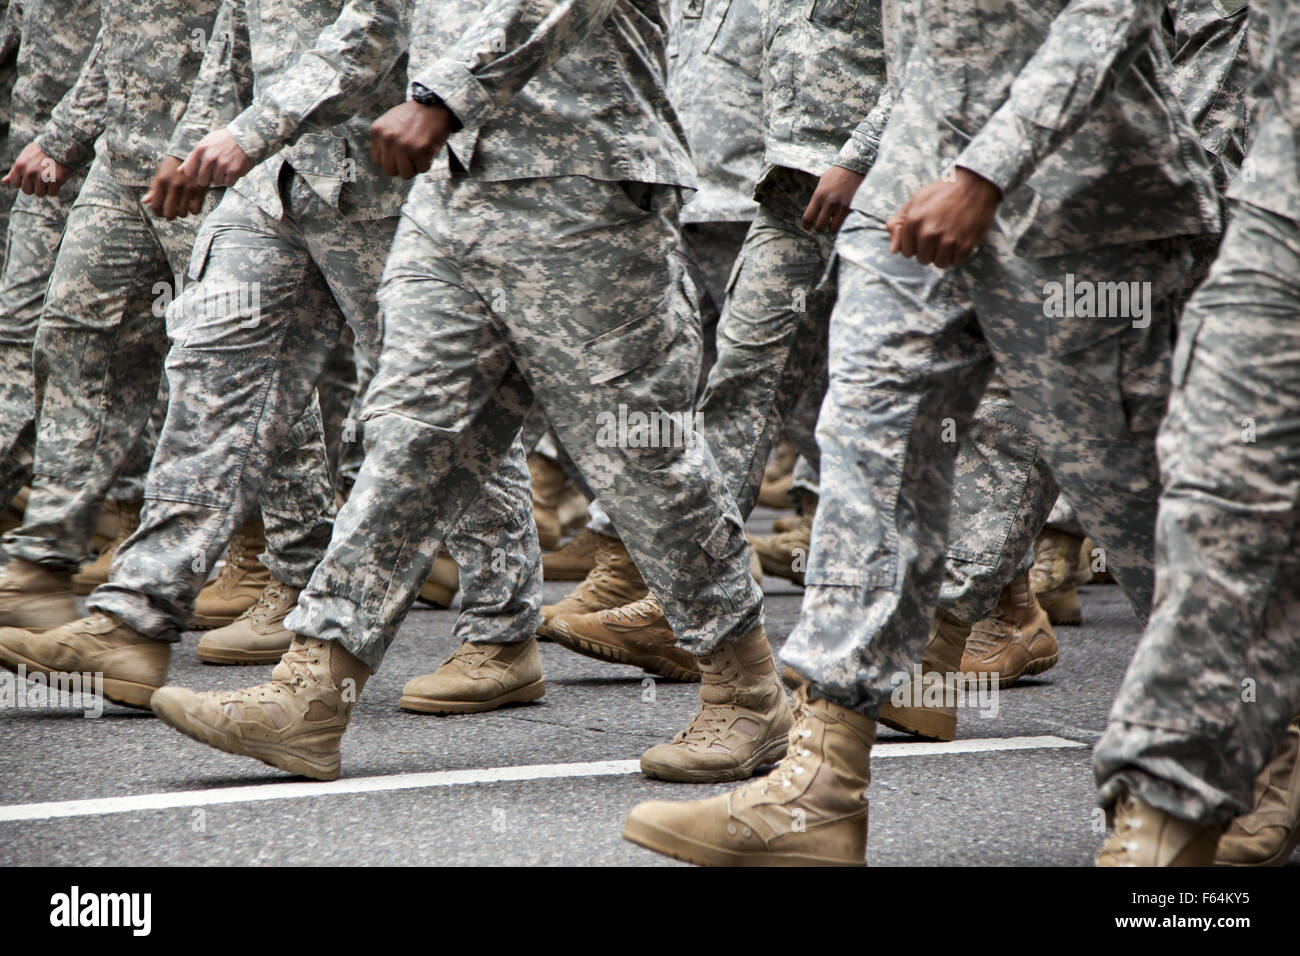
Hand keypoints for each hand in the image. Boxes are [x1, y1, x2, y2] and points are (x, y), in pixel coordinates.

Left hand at [2, 142, 72, 195]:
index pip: (15, 184)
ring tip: (49, 176)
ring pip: (40, 194)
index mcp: (20, 166)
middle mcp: (29, 173)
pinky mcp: (55, 181)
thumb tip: (4, 181)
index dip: (23, 181)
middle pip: (27, 191)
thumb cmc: (41, 151)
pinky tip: (56, 178)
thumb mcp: (25, 157)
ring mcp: (42, 177)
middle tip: (41, 177)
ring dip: (45, 188)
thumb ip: (15, 170)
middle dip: (34, 186)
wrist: (61, 145)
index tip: (30, 176)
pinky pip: (52, 193)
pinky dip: (55, 188)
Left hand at [143, 156, 208, 219]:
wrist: (190, 154)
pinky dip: (193, 211)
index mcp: (162, 181)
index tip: (159, 212)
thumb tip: (145, 202)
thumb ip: (153, 189)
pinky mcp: (200, 190)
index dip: (156, 212)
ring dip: (181, 213)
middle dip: (169, 215)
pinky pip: (196, 210)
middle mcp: (174, 186)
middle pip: (169, 213)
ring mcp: (188, 188)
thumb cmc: (172, 166)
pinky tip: (190, 206)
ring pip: (183, 213)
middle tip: (170, 212)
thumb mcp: (160, 174)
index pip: (156, 205)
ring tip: (180, 208)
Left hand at [178, 128, 252, 187]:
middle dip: (208, 179)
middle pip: (202, 181)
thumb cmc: (224, 141)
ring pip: (216, 183)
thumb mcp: (205, 144)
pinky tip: (233, 171)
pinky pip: (228, 184)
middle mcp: (210, 157)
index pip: (189, 172)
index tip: (201, 172)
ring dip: (221, 179)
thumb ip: (192, 158)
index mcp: (200, 150)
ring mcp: (222, 165)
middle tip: (215, 172)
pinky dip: (231, 180)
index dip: (195, 175)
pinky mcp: (234, 171)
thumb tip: (180, 171)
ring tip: (226, 169)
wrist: (246, 137)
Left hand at [370, 100, 453, 178]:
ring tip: (419, 153)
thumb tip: (384, 160)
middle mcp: (388, 141)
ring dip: (414, 166)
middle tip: (410, 155)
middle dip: (401, 166)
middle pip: (390, 171)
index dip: (390, 160)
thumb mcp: (389, 123)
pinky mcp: (421, 152)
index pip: (377, 161)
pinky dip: (427, 163)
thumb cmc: (413, 116)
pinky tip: (428, 150)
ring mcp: (404, 147)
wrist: (434, 106)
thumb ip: (383, 140)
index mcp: (378, 132)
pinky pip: (422, 170)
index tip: (399, 154)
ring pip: (405, 174)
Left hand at [802, 165, 864, 232]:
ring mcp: (841, 206)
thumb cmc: (837, 174)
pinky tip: (842, 218)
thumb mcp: (822, 183)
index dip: (806, 225)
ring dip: (832, 227)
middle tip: (822, 224)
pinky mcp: (852, 208)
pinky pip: (844, 223)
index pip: (808, 218)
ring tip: (833, 221)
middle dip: (819, 227)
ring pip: (833, 228)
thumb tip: (813, 214)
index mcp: (819, 195)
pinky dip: (842, 223)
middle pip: (819, 226)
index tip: (808, 227)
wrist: (855, 166)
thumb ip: (817, 198)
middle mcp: (829, 202)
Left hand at [887, 167, 1001, 267]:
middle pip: (922, 259)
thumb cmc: (942, 192)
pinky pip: (955, 263)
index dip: (915, 244)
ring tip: (949, 238)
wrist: (974, 184)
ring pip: (939, 263)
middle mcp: (929, 233)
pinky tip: (959, 240)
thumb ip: (897, 224)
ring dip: (943, 254)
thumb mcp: (914, 201)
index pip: (907, 251)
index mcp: (913, 222)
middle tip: (939, 234)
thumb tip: (893, 250)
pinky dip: (957, 255)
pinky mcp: (965, 246)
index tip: (924, 234)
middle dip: (929, 250)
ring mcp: (948, 240)